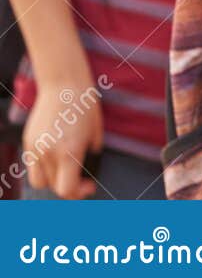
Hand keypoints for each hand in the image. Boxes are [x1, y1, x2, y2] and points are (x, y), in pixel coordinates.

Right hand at [23, 79, 101, 198]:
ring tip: (66, 170)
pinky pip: (33, 166)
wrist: (64, 84)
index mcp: (69, 152)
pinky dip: (44, 168)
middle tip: (82, 180)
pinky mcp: (28, 142)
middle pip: (54, 187)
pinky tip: (56, 158)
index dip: (79, 193)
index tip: (89, 185)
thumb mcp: (96, 134)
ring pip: (40, 181)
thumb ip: (90, 156)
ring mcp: (35, 148)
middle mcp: (49, 153)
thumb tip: (87, 173)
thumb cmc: (86, 106)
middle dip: (69, 187)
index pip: (66, 190)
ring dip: (53, 181)